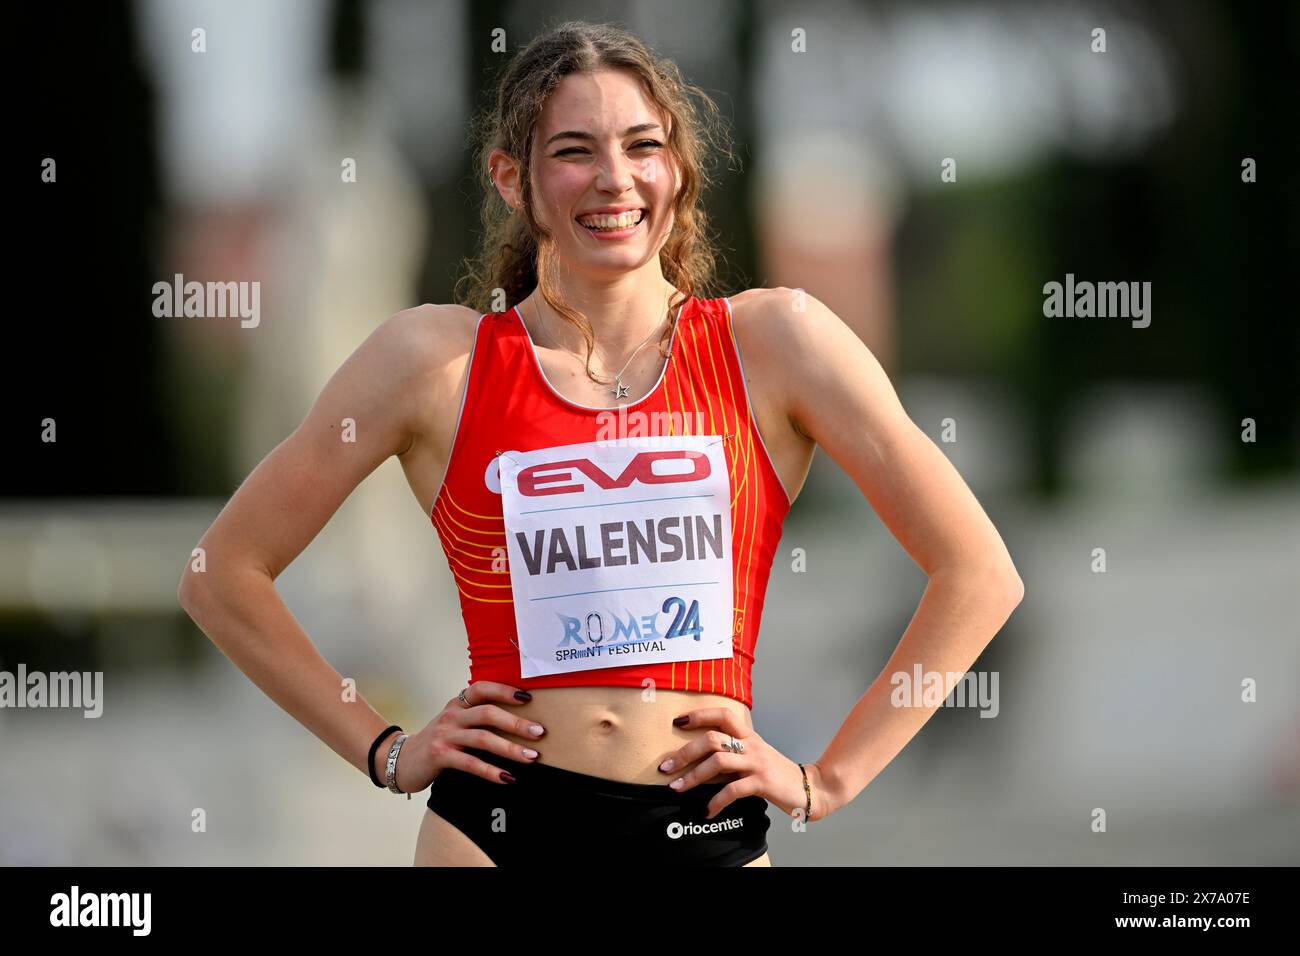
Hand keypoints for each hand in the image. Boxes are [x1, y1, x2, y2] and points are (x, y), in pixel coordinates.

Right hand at [383, 682, 546, 791]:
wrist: (401, 760)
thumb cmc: (439, 742)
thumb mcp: (456, 723)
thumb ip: (478, 718)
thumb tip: (520, 721)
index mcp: (458, 703)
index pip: (483, 689)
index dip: (505, 691)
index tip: (529, 698)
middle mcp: (452, 715)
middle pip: (488, 713)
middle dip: (517, 723)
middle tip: (540, 733)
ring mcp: (444, 734)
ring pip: (483, 738)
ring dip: (510, 749)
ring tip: (531, 757)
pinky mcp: (439, 756)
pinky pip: (470, 763)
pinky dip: (491, 771)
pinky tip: (507, 777)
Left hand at [658, 708, 833, 821]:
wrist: (808, 788)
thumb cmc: (776, 772)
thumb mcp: (754, 755)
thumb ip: (733, 751)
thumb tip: (699, 756)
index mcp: (749, 735)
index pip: (723, 714)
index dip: (699, 714)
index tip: (677, 722)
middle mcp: (751, 745)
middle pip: (712, 739)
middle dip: (684, 753)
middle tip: (665, 767)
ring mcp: (757, 763)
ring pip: (718, 762)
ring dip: (693, 777)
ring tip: (676, 788)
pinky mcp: (762, 783)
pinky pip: (732, 790)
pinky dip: (716, 802)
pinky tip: (707, 811)